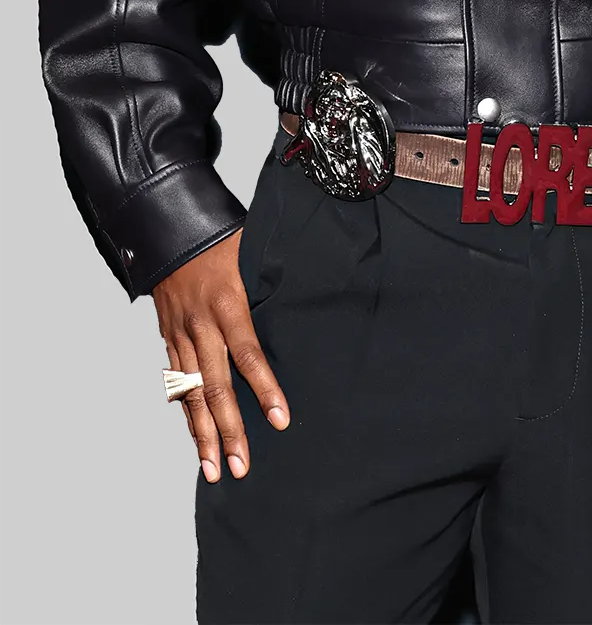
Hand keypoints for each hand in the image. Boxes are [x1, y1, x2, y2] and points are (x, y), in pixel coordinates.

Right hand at [154, 231, 289, 482]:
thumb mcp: (254, 253)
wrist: (170, 231)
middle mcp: (201, 324)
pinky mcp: (168, 339)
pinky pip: (176, 384)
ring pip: (190, 394)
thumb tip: (314, 299)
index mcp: (228, 303)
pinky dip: (186, 414)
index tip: (280, 420)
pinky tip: (197, 441)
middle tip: (241, 466)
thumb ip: (276, 281)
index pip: (249, 353)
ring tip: (214, 470)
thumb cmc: (222, 240)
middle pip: (215, 386)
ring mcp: (180, 335)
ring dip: (202, 435)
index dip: (265, 388)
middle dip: (229, 430)